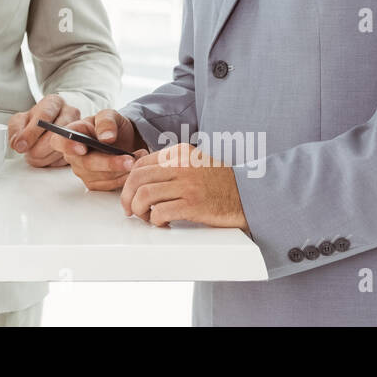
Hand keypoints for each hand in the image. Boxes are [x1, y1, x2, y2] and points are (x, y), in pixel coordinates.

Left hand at [7, 94, 79, 166]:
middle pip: (57, 133)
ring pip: (63, 148)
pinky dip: (54, 162)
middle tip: (30, 154)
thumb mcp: (20, 121)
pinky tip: (46, 158)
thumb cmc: (33, 123)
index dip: (32, 133)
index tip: (22, 146)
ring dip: (45, 157)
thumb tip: (19, 143)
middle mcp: (70, 112)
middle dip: (39, 148)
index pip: (45, 115)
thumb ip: (16, 130)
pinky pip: (68, 158)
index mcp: (54, 102)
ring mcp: (79, 129)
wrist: (46, 130)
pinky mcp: (82, 146)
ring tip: (35, 156)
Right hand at [52, 109, 146, 190]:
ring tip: (139, 156)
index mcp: (72, 134)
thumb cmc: (113, 126)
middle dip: (109, 163)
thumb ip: (106, 122)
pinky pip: (108, 185)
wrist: (125, 140)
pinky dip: (124, 177)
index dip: (68, 146)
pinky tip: (134, 167)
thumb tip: (105, 138)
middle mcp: (73, 155)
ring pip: (100, 176)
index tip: (83, 148)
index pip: (60, 141)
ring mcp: (83, 171)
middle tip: (131, 159)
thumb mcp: (111, 115)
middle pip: (86, 163)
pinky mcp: (94, 183)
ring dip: (122, 169)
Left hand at [120, 142, 248, 230]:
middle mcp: (181, 165)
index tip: (130, 194)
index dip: (129, 182)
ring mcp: (188, 185)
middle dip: (127, 197)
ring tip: (147, 217)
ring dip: (139, 210)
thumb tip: (142, 177)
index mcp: (180, 153)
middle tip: (130, 209)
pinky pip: (160, 212)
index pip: (141, 163)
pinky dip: (155, 220)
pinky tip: (163, 223)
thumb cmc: (220, 184)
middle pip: (137, 178)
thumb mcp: (195, 163)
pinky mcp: (193, 205)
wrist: (249, 196)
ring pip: (144, 195)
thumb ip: (172, 166)